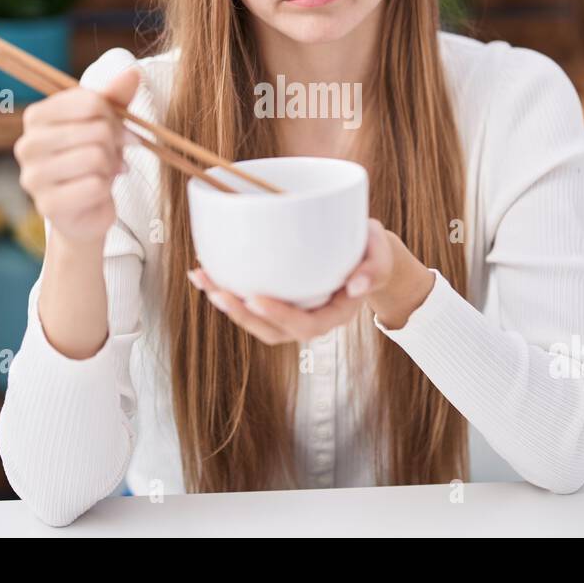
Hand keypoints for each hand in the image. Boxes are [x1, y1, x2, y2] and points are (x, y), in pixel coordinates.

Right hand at [13, 66, 140, 242]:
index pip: (89, 101)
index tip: (119, 130)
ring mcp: (33, 176)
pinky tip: (98, 192)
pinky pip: (94, 186)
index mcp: (36, 116)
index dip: (114, 115)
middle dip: (115, 144)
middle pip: (96, 129)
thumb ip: (115, 98)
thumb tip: (132, 72)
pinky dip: (106, 189)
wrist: (86, 210)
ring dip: (110, 168)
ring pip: (96, 157)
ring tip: (104, 173)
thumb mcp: (105, 125)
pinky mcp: (47, 205)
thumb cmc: (93, 161)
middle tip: (114, 156)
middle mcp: (27, 144)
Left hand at [187, 218, 435, 343]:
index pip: (306, 326)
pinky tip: (206, 271)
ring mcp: (292, 312)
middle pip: (272, 331)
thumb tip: (356, 285)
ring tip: (203, 279)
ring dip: (227, 304)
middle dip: (243, 314)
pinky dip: (227, 288)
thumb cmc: (373, 252)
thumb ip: (373, 267)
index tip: (256, 298)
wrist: (367, 256)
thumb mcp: (380, 254)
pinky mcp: (279, 299)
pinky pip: (251, 302)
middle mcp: (310, 319)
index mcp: (336, 314)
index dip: (280, 316)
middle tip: (218, 292)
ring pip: (256, 320)